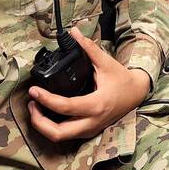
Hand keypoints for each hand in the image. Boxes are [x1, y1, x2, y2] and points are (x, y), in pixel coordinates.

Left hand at [26, 27, 150, 142]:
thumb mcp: (106, 62)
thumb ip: (88, 47)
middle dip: (39, 122)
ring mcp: (90, 129)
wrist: (136, 94)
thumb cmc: (122, 79)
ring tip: (36, 107)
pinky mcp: (89, 131)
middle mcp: (92, 121)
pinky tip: (48, 112)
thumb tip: (74, 32)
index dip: (46, 100)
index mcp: (97, 104)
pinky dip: (53, 126)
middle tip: (32, 104)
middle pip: (58, 133)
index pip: (65, 107)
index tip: (34, 91)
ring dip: (44, 126)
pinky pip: (67, 134)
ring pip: (60, 137)